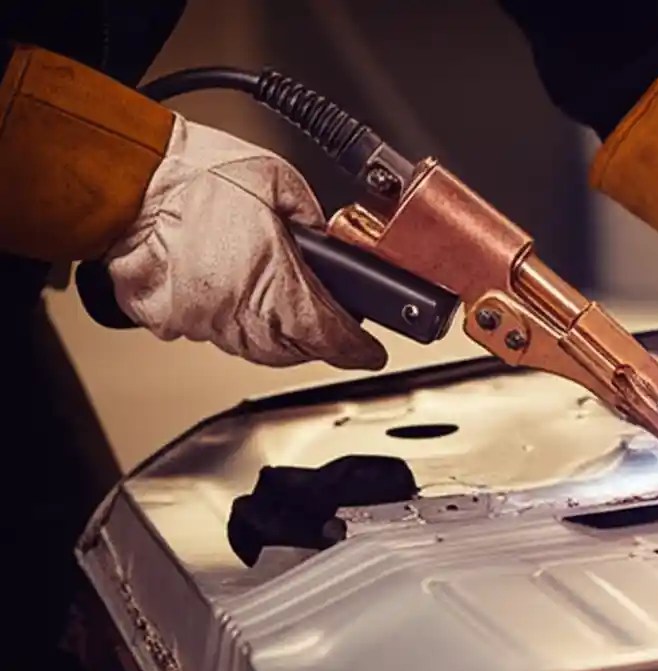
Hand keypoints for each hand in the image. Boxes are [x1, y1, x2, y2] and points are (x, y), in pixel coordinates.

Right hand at [104, 115, 386, 370]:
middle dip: (317, 340)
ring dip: (276, 335)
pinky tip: (233, 295)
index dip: (356, 348)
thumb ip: (314, 223)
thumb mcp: (282, 183)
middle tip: (329, 322)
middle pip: (294, 350)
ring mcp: (201, 321)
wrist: (130, 180)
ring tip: (280, 303)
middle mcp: (238, 312)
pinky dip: (230, 321)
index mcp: (274, 282)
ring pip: (255, 349)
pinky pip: (212, 334)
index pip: (329, 336)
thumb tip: (328, 242)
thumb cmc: (196, 175)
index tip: (370, 353)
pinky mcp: (169, 321)